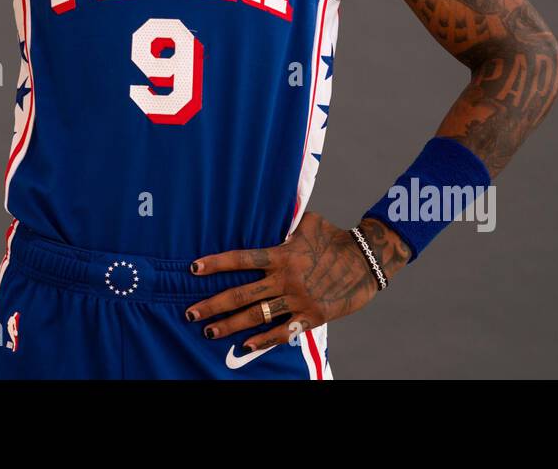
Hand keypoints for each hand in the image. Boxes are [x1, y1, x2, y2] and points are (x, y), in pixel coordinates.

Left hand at [184, 211, 407, 350]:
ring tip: (208, 332)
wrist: (367, 260)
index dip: (216, 263)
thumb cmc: (336, 239)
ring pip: (257, 315)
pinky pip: (282, 330)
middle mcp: (285, 278)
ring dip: (230, 325)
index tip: (193, 268)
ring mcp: (297, 299)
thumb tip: (274, 211)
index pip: (242, 259)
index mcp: (282, 255)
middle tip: (190, 313)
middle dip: (213, 305)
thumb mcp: (309, 224)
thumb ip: (287, 224)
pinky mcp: (311, 316)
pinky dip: (262, 340)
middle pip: (241, 294)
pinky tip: (244, 346)